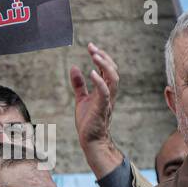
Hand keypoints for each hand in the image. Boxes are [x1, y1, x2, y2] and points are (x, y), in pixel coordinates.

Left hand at [69, 42, 123, 178]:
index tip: (91, 46)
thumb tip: (74, 67)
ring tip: (95, 56)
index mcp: (104, 90)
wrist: (90, 140)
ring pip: (113, 78)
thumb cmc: (88, 121)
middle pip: (113, 70)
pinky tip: (91, 73)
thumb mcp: (81, 98)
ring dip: (105, 66)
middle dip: (104, 57)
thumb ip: (79, 84)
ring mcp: (107, 100)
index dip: (100, 56)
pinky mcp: (102, 108)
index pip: (106, 69)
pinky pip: (105, 92)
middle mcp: (108, 93)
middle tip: (92, 48)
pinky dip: (100, 81)